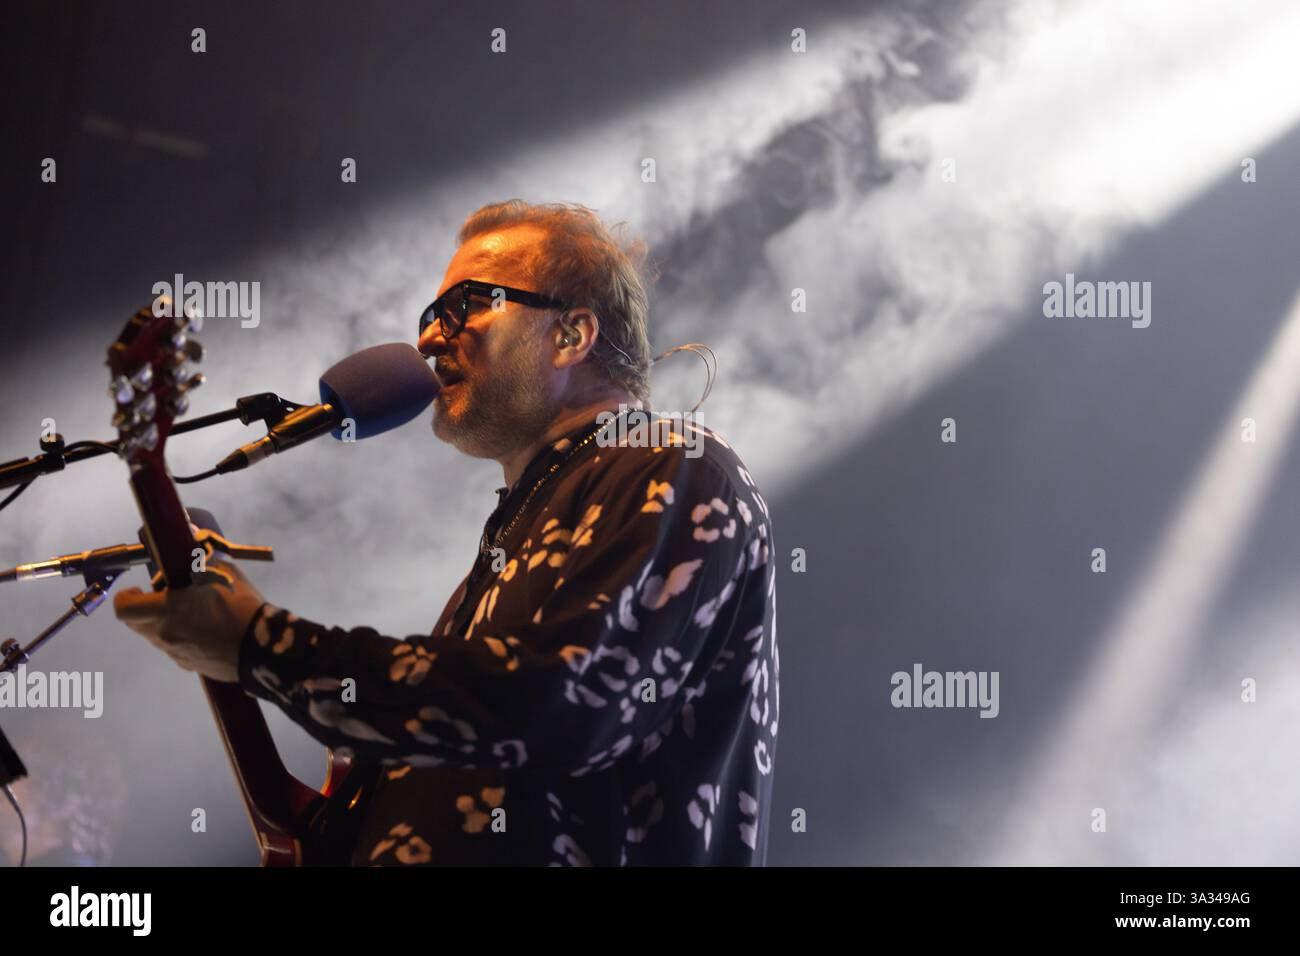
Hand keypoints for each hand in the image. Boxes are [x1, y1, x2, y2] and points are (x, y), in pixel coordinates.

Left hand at [113, 559, 267, 682]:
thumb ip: (202, 561)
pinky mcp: (191, 667)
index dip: (126, 597)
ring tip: (193, 612)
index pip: (125, 608)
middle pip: (136, 624)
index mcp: (167, 611)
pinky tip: (208, 631)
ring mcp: (177, 654)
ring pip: (157, 636)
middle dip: (144, 608)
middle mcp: (164, 635)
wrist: (263, 648)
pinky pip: (178, 649)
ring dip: (164, 623)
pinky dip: (184, 638)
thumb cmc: (242, 606)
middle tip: (164, 597)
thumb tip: (191, 538)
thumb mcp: (223, 572)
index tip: (137, 589)